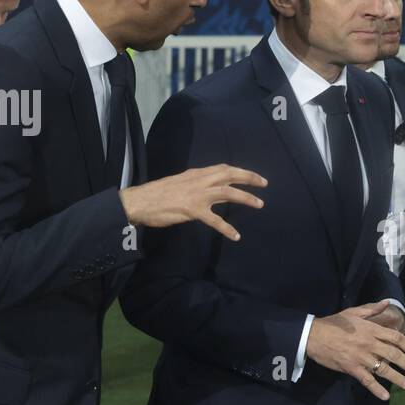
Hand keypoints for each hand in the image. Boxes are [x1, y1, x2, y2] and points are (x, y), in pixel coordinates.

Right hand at [119, 164, 266, 238]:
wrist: (140, 201)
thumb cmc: (157, 194)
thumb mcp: (179, 182)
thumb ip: (194, 183)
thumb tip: (206, 186)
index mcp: (196, 174)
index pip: (223, 168)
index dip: (240, 171)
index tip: (252, 175)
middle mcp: (200, 180)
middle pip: (230, 175)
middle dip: (249, 178)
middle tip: (264, 183)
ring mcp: (197, 195)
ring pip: (228, 193)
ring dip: (246, 198)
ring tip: (260, 204)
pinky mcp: (192, 210)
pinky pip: (215, 220)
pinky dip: (227, 228)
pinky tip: (236, 236)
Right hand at [305, 301, 404, 400]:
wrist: (314, 335)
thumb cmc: (334, 323)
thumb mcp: (354, 312)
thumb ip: (372, 310)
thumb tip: (387, 303)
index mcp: (371, 329)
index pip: (395, 337)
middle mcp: (369, 343)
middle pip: (393, 355)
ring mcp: (361, 357)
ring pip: (383, 369)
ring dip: (397, 378)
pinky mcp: (351, 368)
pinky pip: (367, 380)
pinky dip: (377, 389)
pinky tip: (385, 396)